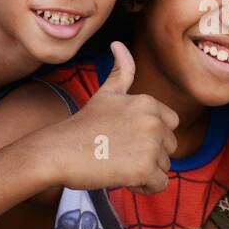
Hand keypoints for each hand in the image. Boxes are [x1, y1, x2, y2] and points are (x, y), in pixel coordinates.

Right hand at [44, 42, 178, 193]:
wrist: (57, 152)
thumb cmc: (81, 126)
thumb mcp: (106, 94)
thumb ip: (121, 71)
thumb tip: (117, 42)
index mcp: (149, 102)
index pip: (171, 125)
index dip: (150, 136)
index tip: (125, 138)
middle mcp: (155, 121)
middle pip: (169, 148)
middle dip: (148, 155)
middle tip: (118, 153)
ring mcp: (151, 145)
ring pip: (164, 167)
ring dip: (144, 171)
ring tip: (117, 164)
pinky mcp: (145, 169)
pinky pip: (159, 184)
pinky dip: (143, 186)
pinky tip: (122, 178)